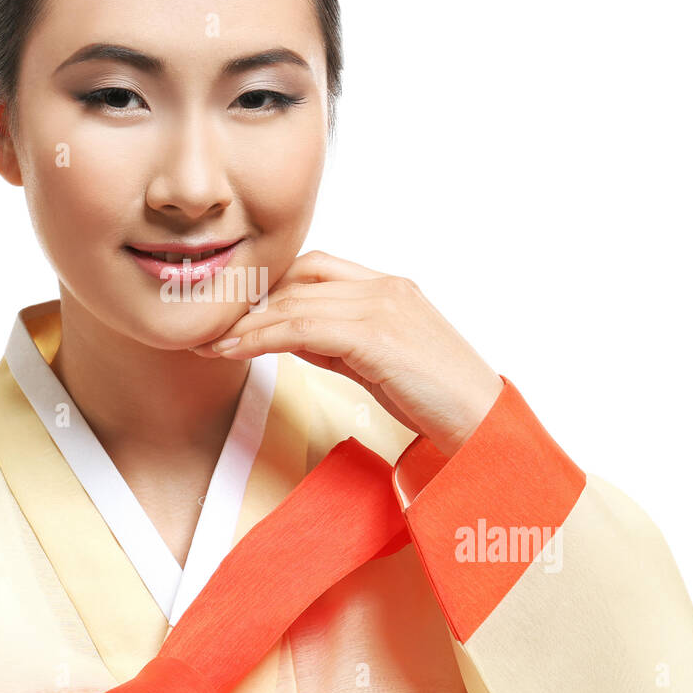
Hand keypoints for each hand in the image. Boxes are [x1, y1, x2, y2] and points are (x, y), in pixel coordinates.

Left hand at [190, 250, 503, 456]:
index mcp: (389, 288)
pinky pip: (301, 329)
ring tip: (211, 342)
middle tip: (209, 326)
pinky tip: (235, 351)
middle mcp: (384, 287)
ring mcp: (381, 306)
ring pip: (294, 303)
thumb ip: (335, 344)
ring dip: (246, 324)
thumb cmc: (436, 399)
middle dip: (250, 303)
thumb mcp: (377, 364)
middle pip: (298, 281)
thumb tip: (287, 337)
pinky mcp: (375, 335)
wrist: (483, 423)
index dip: (272, 288)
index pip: (316, 269)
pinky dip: (261, 338)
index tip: (237, 313)